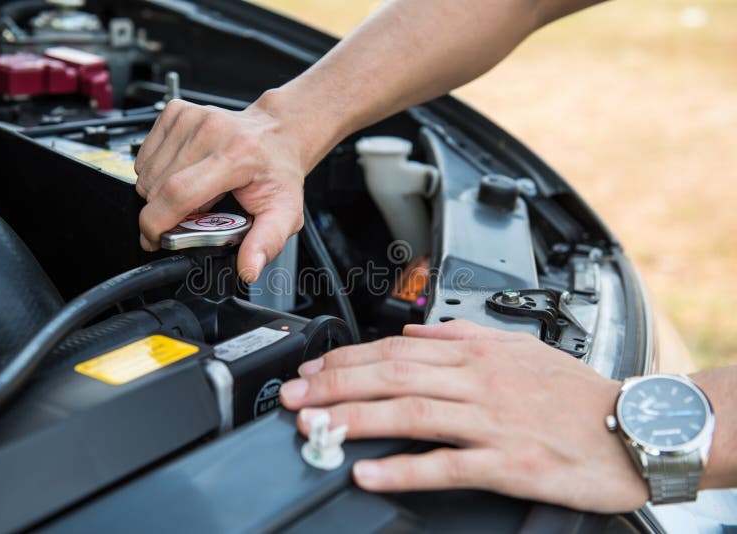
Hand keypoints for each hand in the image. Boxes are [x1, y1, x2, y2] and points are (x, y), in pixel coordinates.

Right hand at [134, 96, 311, 281]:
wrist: (278, 134)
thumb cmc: (278, 171)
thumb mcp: (284, 213)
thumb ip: (266, 243)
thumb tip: (248, 268)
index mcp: (236, 155)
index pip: (177, 192)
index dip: (157, 222)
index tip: (156, 240)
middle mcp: (210, 130)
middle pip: (156, 186)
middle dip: (163, 213)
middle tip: (191, 216)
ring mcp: (190, 117)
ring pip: (146, 173)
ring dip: (160, 193)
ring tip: (193, 193)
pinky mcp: (176, 111)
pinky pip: (144, 155)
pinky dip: (156, 172)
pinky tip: (184, 173)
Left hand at [280, 319, 648, 512]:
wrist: (635, 427)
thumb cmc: (577, 392)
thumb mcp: (519, 347)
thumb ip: (462, 333)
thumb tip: (415, 327)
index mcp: (477, 355)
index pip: (397, 349)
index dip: (347, 360)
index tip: (312, 370)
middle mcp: (479, 382)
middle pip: (393, 377)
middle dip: (336, 385)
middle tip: (293, 398)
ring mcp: (494, 422)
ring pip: (412, 414)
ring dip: (357, 420)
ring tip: (315, 428)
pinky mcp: (512, 463)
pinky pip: (449, 464)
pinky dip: (405, 468)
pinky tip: (370, 472)